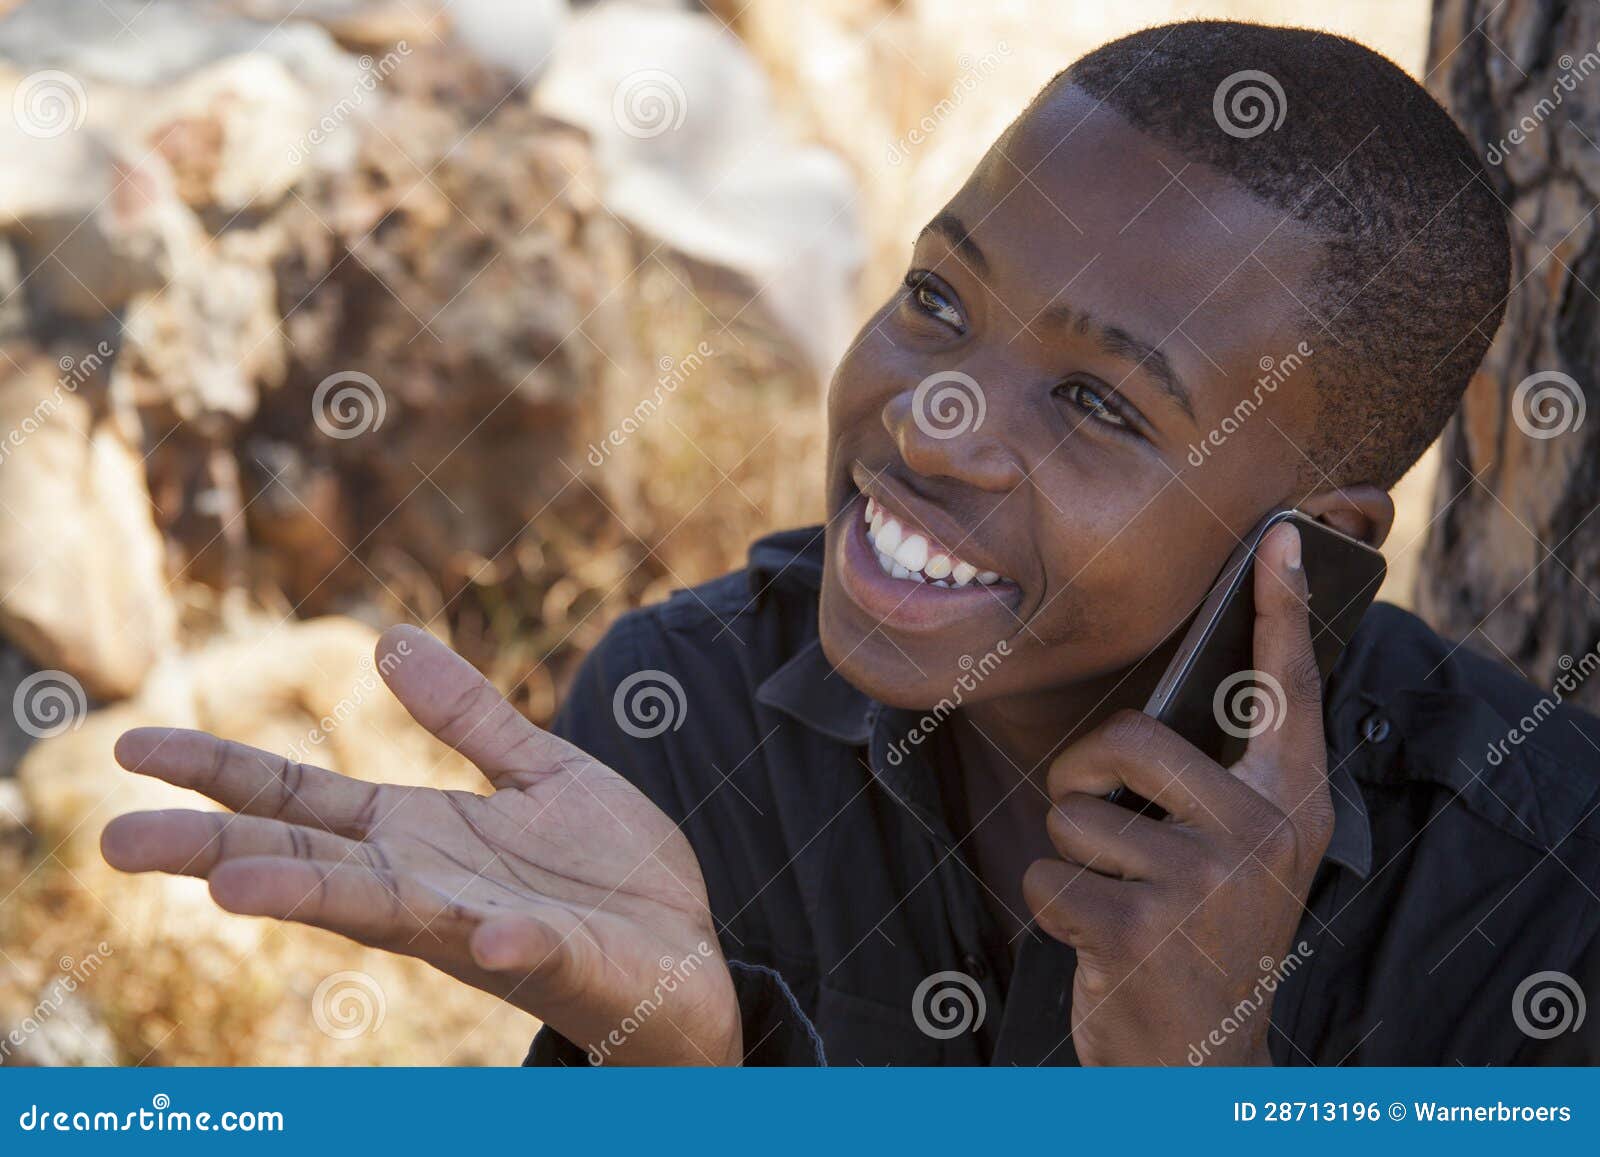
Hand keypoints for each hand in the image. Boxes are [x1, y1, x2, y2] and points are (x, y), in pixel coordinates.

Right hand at [101, 626, 740, 1065]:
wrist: (685, 949)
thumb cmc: (600, 871)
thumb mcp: (533, 771)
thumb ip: (464, 716)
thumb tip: (384, 639)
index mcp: (417, 837)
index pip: (298, 800)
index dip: (220, 772)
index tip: (130, 745)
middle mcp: (429, 888)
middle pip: (309, 861)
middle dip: (216, 851)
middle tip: (116, 841)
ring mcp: (487, 928)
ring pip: (390, 913)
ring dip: (316, 898)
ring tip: (234, 885)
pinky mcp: (560, 958)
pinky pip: (530, 950)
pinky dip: (508, 943)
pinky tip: (488, 936)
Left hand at [1026, 523, 1332, 1065]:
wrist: (1198, 1062)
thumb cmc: (1203, 936)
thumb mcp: (1240, 858)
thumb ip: (1219, 784)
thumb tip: (1161, 707)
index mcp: (1291, 805)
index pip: (1287, 690)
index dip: (1280, 609)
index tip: (1281, 536)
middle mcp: (1262, 833)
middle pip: (1129, 740)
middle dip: (1083, 777)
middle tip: (1102, 824)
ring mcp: (1206, 882)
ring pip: (1074, 811)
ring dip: (1072, 856)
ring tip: (1118, 900)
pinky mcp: (1142, 928)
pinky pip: (1047, 874)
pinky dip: (1052, 906)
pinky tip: (1098, 938)